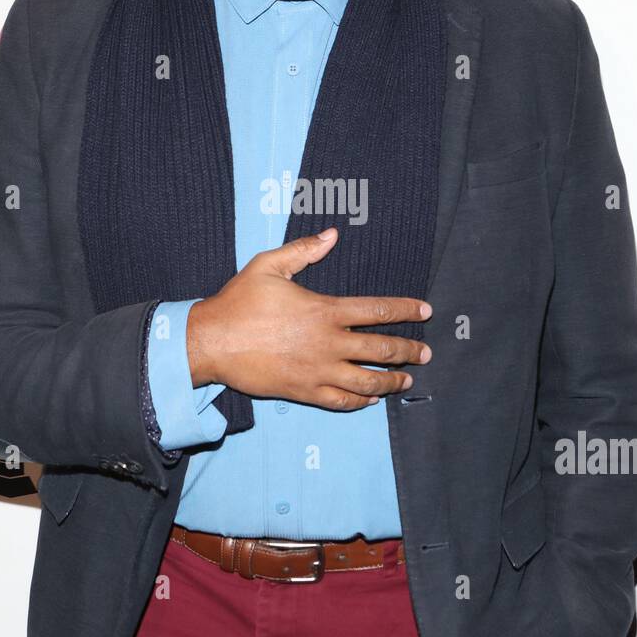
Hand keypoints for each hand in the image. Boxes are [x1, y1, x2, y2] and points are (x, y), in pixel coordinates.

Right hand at [186, 227, 431, 411]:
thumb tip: (333, 235)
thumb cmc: (238, 302)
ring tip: (406, 380)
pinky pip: (341, 401)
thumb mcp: (269, 265)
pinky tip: (370, 399)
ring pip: (367, 382)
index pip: (378, 311)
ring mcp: (318, 372)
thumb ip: (304, 250)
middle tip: (426, 352)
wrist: (210, 342)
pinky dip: (360, 401)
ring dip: (392, 382)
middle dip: (409, 351)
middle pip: (382, 350)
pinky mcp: (304, 392)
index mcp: (324, 310)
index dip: (407, 310)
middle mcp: (327, 344)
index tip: (426, 311)